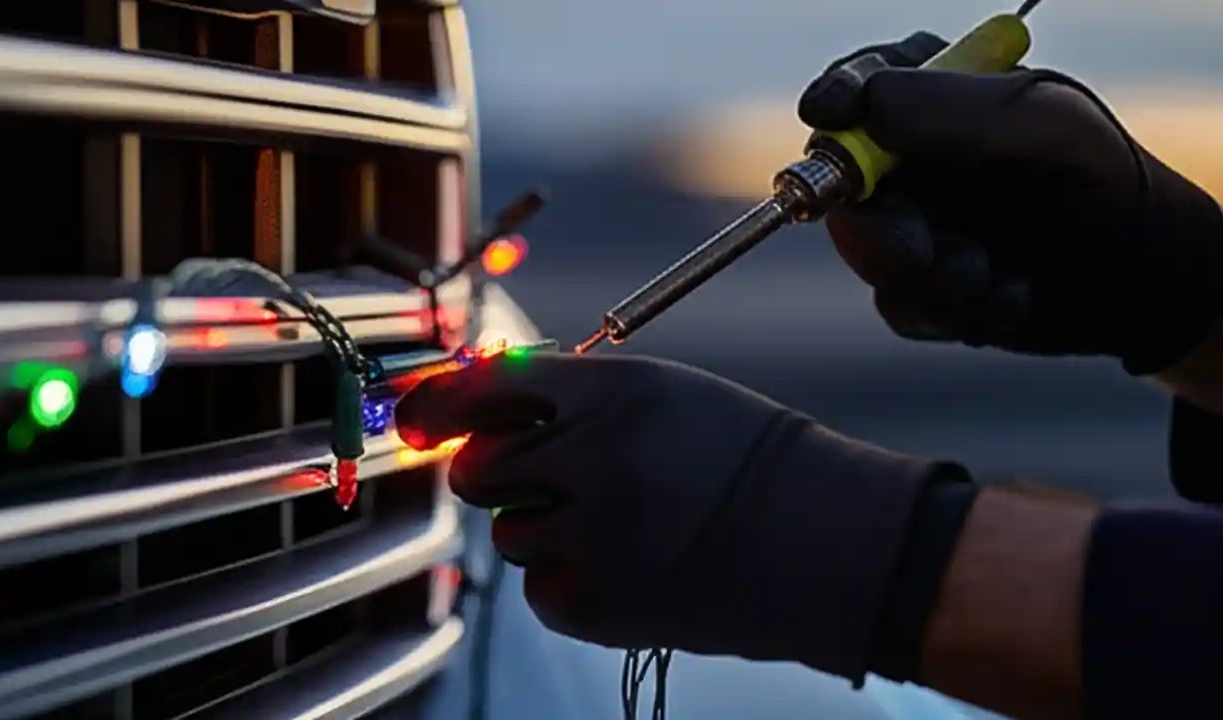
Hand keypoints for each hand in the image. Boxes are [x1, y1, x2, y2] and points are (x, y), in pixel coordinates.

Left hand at [395, 352, 963, 682]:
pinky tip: (632, 563)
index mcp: (615, 394)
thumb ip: (567, 394)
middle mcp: (597, 460)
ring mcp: (597, 538)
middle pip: (476, 471)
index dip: (436, 403)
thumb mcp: (662, 393)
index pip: (486, 388)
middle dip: (495, 473)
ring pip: (508, 534)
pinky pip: (540, 589)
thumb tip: (467, 405)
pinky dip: (571, 580)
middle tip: (545, 476)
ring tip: (623, 523)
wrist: (824, 542)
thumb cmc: (740, 457)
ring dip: (545, 527)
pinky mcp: (600, 605)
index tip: (412, 419)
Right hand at [798, 32, 1222, 374]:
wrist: (1140, 283)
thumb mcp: (1048, 132)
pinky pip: (898, 303)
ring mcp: (908, 220)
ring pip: (870, 254)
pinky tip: (1009, 298)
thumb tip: (868, 110)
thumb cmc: (1104, 186)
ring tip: (997, 276)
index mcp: (938, 95)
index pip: (861, 84)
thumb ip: (959, 113)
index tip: (829, 117)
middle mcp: (910, 156)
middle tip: (922, 252)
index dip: (835, 99)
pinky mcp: (914, 282)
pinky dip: (954, 313)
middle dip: (885, 229)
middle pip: (845, 181)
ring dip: (934, 278)